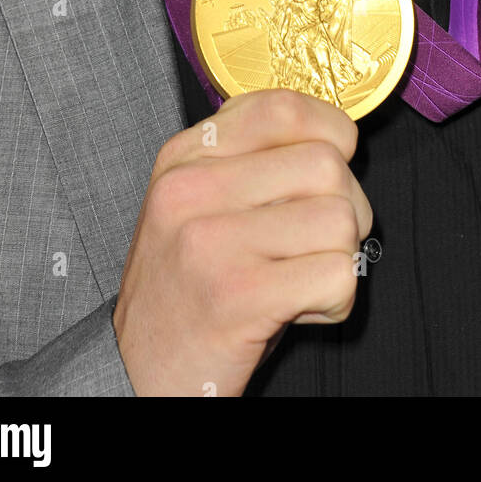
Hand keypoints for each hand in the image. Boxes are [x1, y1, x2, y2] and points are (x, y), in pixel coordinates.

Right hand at [112, 88, 372, 395]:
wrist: (134, 373)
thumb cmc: (185, 290)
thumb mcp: (197, 204)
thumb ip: (250, 159)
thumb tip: (331, 132)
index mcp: (185, 156)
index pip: (283, 108)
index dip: (330, 132)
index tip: (331, 164)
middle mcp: (191, 189)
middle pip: (326, 164)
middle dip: (346, 208)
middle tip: (317, 243)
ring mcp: (210, 241)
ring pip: (340, 219)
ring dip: (340, 258)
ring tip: (300, 277)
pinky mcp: (236, 296)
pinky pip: (337, 275)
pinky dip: (336, 300)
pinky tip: (298, 309)